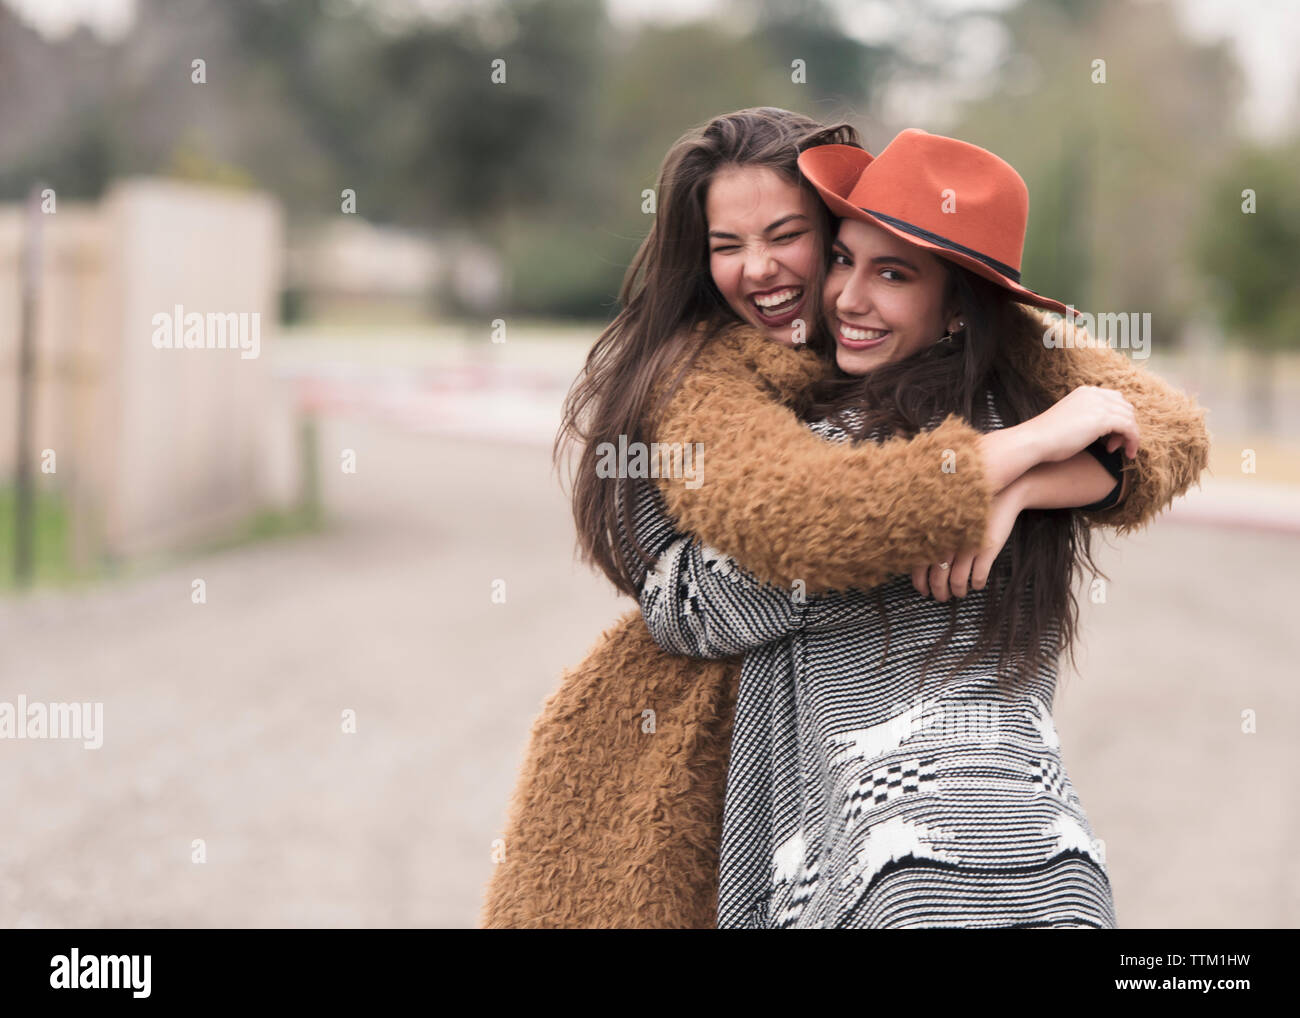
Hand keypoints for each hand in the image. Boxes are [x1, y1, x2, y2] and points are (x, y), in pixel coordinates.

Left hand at [912, 480, 1024, 600]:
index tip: (924, 591)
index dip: (920, 584)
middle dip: (940, 593)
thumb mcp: (947, 523)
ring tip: (960, 593)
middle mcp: (947, 543)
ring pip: (957, 581)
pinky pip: (978, 577)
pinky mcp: (986, 550)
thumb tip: (923, 564)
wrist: (1000, 495)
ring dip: (958, 591)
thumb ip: (935, 539)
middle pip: (937, 579)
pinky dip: (976, 585)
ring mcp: (966, 548)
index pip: (918, 567)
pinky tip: (976, 585)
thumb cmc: (969, 511)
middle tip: (943, 597)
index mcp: (934, 537)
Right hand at [1025, 385, 1139, 464]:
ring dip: (1128, 436)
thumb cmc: (1046, 438)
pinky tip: (1128, 454)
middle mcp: (1094, 394)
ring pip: (1129, 418)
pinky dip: (1133, 441)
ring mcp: (1099, 404)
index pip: (1114, 400)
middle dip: (1124, 427)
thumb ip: (1086, 418)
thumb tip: (1100, 429)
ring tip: (1115, 450)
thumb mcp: (1069, 421)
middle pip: (1125, 407)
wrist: (1034, 441)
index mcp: (1085, 392)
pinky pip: (1130, 428)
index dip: (1117, 419)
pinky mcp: (1103, 419)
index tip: (1108, 438)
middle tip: (1112, 445)